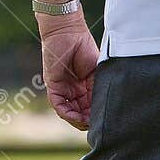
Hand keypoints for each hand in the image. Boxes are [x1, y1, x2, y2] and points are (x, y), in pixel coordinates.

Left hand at [38, 15, 98, 130]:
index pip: (90, 107)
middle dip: (87, 121)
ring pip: (68, 111)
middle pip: (79, 112)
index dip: (96, 115)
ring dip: (77, 119)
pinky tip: (74, 116)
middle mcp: (73, 91)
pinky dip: (65, 112)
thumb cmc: (84, 46)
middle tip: (95, 126)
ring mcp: (63, 89)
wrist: (68, 32)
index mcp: (85, 87)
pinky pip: (57, 103)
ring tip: (86, 123)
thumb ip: (99, 85)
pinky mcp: (52, 85)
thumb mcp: (97, 70)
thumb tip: (106, 104)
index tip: (105, 122)